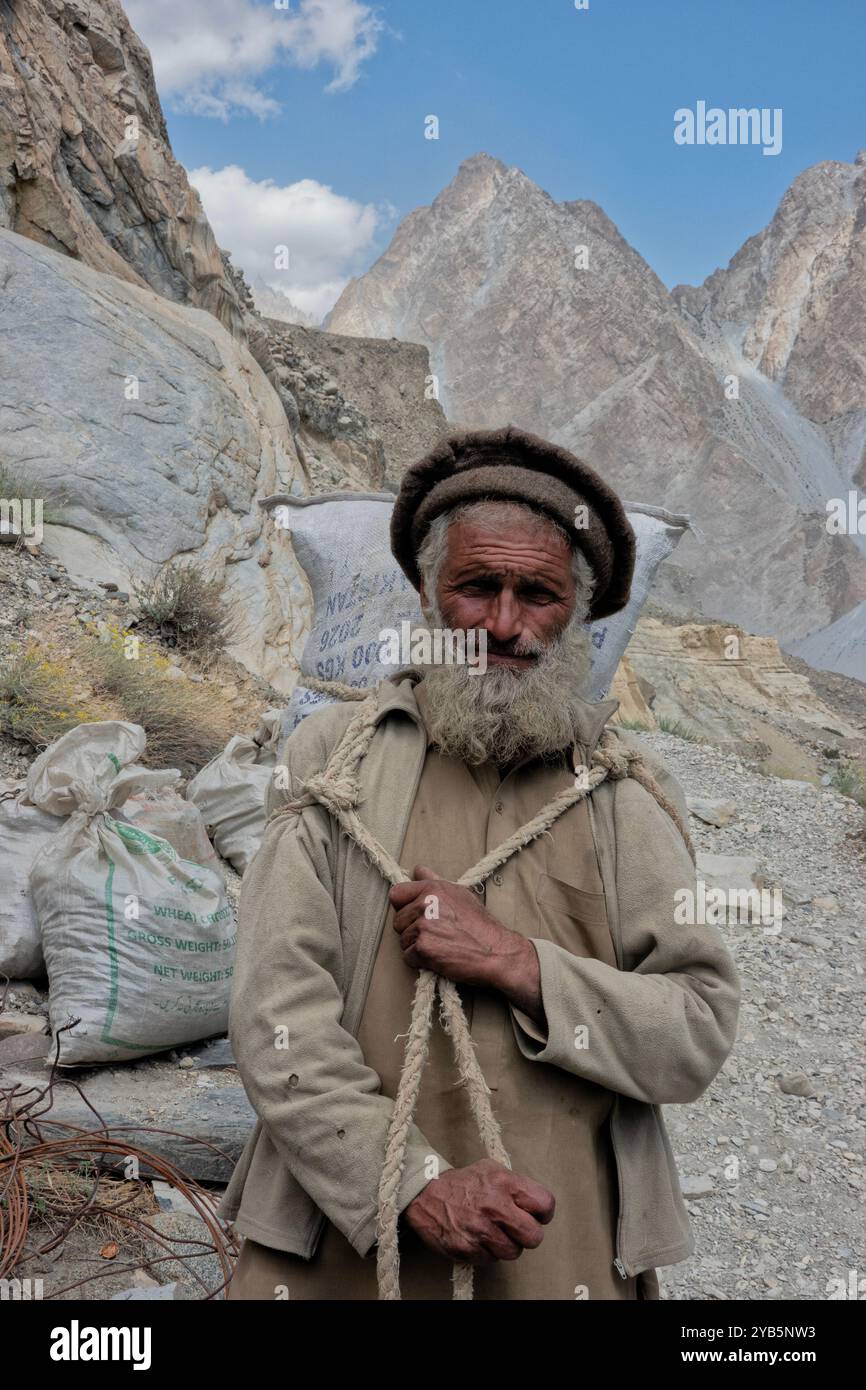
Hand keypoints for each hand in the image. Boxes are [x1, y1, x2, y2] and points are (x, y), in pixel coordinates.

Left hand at [388, 864, 532, 994]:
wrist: (495, 952)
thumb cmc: (479, 924)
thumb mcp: (459, 894)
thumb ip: (434, 881)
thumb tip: (417, 870)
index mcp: (432, 888)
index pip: (396, 894)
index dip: (404, 906)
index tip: (415, 914)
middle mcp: (425, 904)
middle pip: (398, 920)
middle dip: (411, 929)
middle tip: (435, 933)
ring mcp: (423, 926)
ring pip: (402, 940)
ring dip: (416, 946)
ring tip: (439, 945)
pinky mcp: (423, 948)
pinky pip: (407, 956)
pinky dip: (420, 960)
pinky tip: (438, 957)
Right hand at [401, 1159, 554, 1264]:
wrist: (425, 1192)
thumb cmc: (463, 1182)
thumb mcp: (492, 1170)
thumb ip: (517, 1186)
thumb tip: (538, 1206)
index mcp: (505, 1183)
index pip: (545, 1204)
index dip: (543, 1213)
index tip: (535, 1215)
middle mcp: (495, 1206)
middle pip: (534, 1236)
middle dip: (527, 1234)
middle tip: (516, 1228)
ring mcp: (480, 1230)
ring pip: (513, 1252)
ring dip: (506, 1245)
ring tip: (493, 1232)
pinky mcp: (466, 1248)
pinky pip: (490, 1260)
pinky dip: (486, 1251)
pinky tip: (476, 1237)